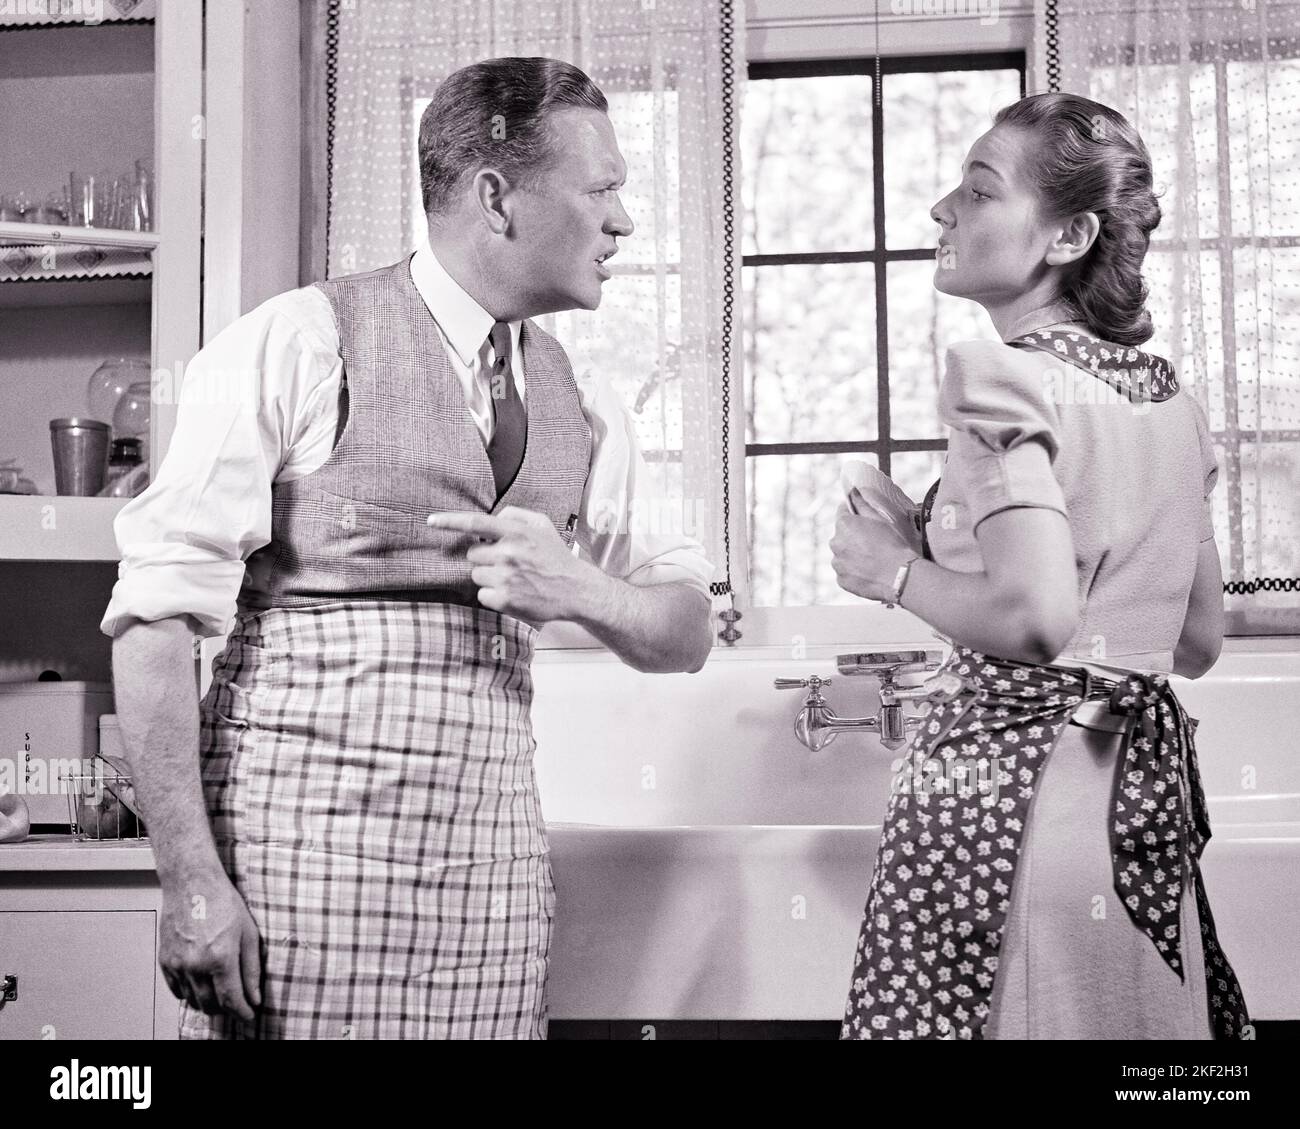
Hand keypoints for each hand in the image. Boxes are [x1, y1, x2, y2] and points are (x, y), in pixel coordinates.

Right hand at [159, 869, 261, 1021]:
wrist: (192, 883)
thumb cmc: (222, 901)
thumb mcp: (248, 933)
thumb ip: (251, 968)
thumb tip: (255, 995)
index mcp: (220, 958)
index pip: (231, 999)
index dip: (242, 1012)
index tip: (249, 1016)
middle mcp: (196, 965)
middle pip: (211, 1004)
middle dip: (227, 1009)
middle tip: (237, 1004)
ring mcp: (178, 964)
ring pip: (193, 1000)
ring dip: (208, 1002)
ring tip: (220, 993)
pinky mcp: (165, 961)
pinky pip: (176, 990)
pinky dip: (189, 994)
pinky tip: (201, 985)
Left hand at [426, 505, 594, 623]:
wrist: (576, 590)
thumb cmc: (557, 557)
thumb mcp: (543, 525)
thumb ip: (516, 514)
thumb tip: (492, 515)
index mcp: (516, 532)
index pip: (475, 523)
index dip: (449, 521)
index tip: (431, 521)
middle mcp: (509, 553)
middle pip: (473, 554)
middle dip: (485, 558)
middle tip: (507, 563)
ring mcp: (506, 577)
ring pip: (476, 575)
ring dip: (489, 577)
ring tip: (514, 579)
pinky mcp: (504, 599)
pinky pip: (482, 595)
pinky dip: (493, 595)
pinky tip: (514, 593)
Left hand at [829, 495, 916, 602]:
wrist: (899, 575)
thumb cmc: (893, 545)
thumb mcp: (881, 518)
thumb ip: (863, 503)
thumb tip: (853, 492)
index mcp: (844, 525)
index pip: (842, 512)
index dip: (853, 513)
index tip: (861, 517)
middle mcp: (835, 543)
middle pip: (842, 535)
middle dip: (853, 536)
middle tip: (873, 542)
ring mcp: (837, 563)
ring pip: (842, 554)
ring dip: (852, 554)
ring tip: (872, 559)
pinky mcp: (841, 580)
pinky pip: (845, 572)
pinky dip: (854, 571)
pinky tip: (870, 571)